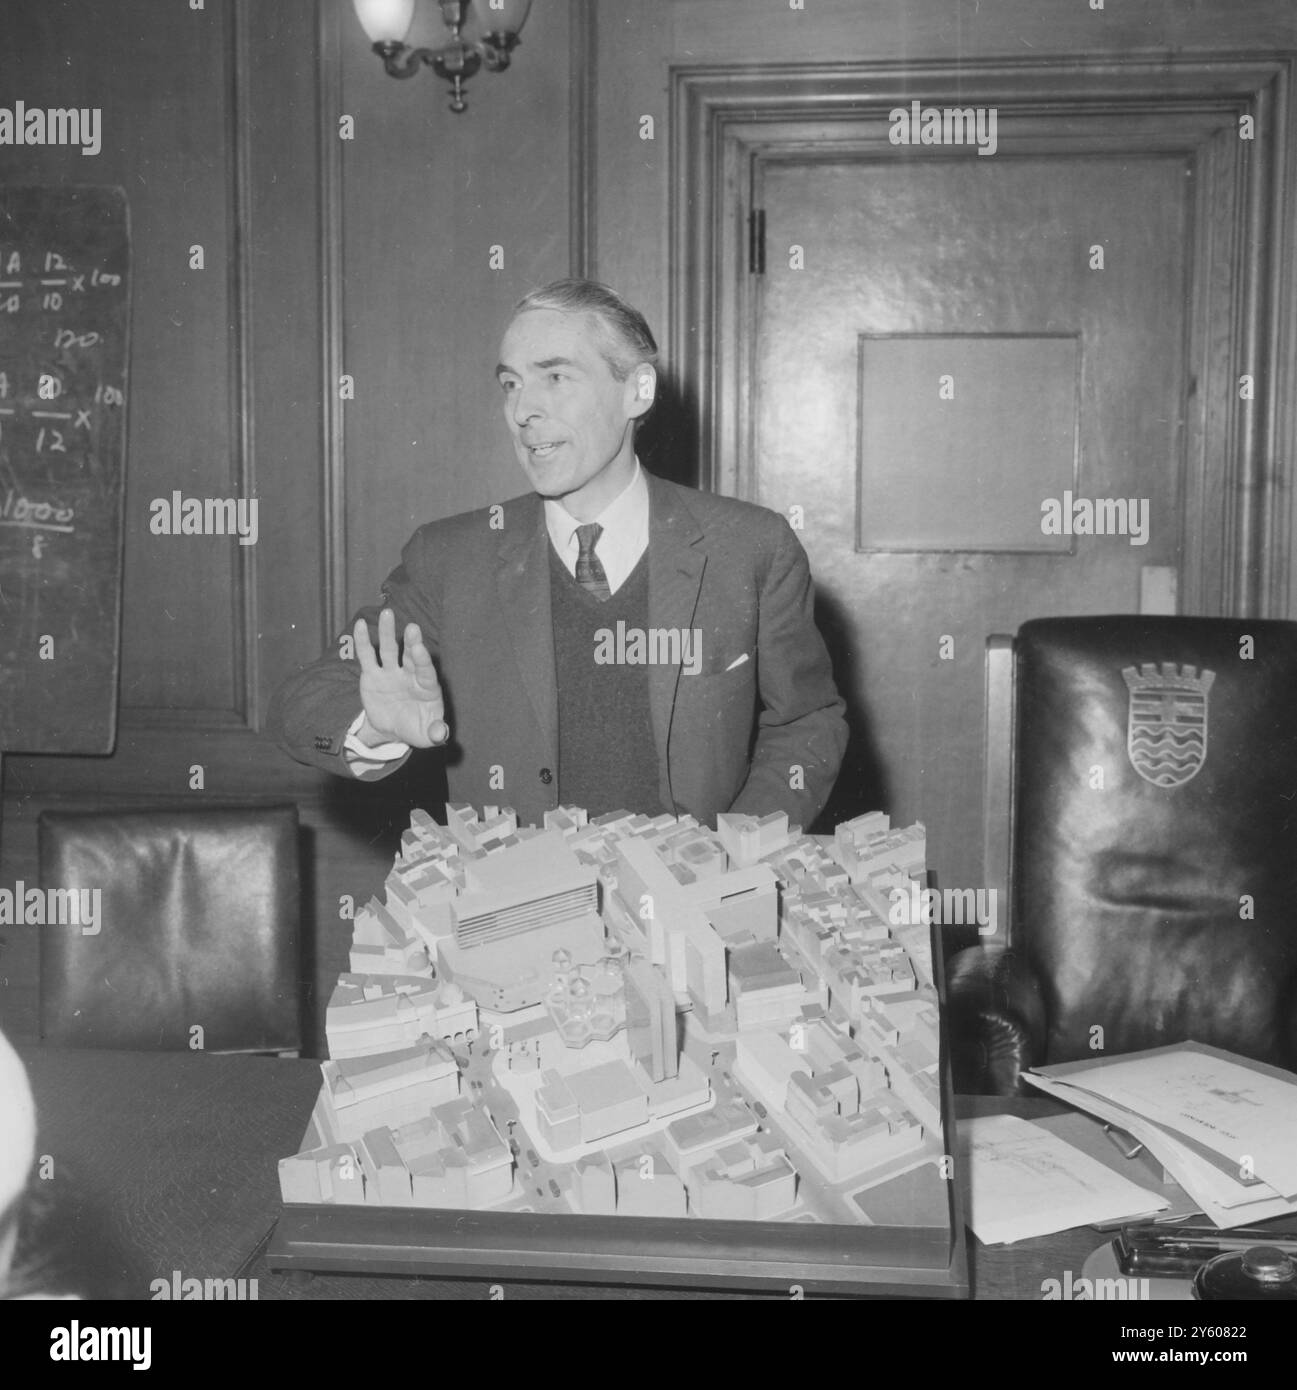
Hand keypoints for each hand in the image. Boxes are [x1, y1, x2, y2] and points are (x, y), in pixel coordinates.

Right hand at [354, 608, 448, 747]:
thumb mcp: (426, 735)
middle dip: (411, 642)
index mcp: (426, 687)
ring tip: (387, 613)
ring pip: (389, 649)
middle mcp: (410, 674)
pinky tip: (360, 625)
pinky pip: (367, 656)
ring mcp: (391, 672)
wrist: (393, 730)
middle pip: (410, 656)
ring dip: (387, 632)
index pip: (426, 671)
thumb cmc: (416, 729)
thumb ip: (434, 733)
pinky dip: (363, 641)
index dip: (422, 660)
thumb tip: (440, 735)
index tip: (419, 649)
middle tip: (412, 628)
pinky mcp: (372, 674)